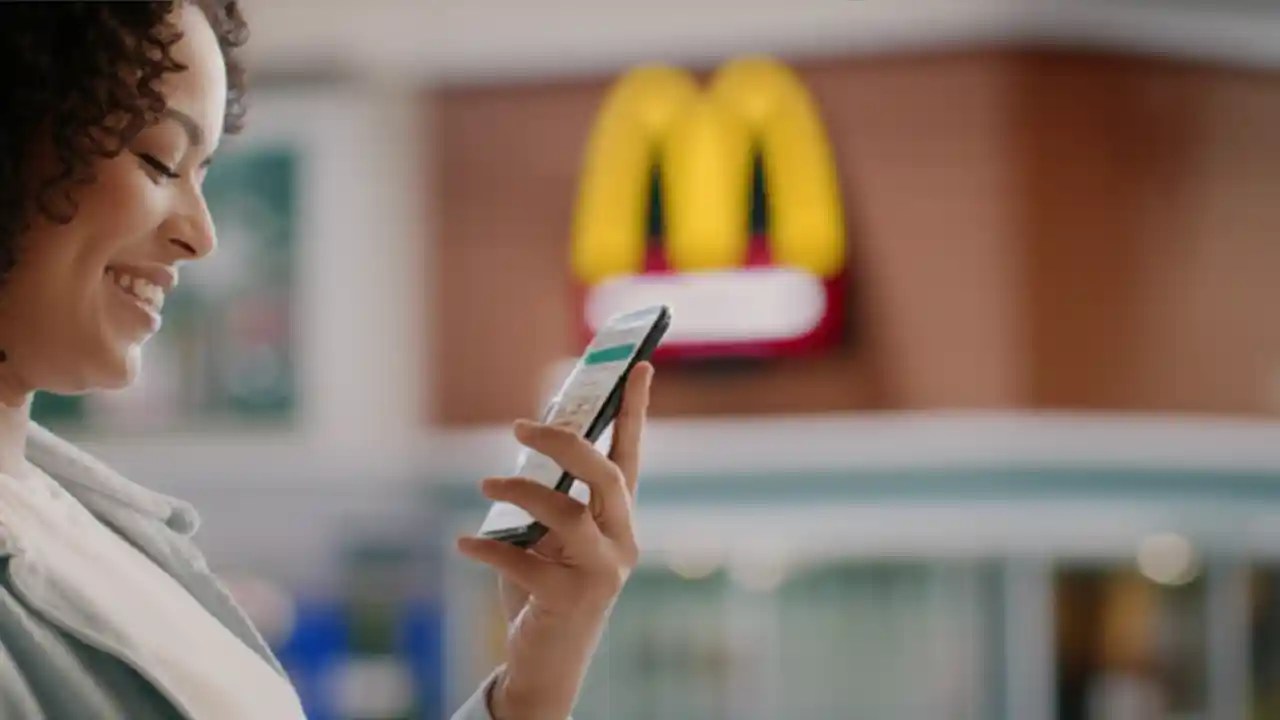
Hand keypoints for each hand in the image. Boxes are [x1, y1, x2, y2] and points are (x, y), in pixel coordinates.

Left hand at [456, 361, 652, 718]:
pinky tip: (464, 544)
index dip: (635, 410)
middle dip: (565, 444)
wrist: (547, 661)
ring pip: (568, 515)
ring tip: (486, 486)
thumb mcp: (551, 536)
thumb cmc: (546, 587)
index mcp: (619, 519)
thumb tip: (531, 435)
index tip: (639, 365)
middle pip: (607, 476)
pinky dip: (489, 549)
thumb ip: (552, 494)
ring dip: (521, 493)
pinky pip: (525, 561)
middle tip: (518, 427)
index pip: (631, 455)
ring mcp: (602, 573)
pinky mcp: (571, 601)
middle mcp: (622, 542)